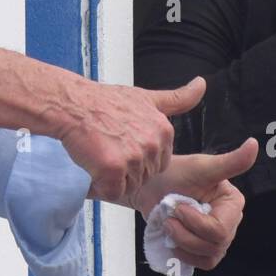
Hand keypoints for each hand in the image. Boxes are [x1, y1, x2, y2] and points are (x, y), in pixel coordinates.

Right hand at [66, 77, 206, 204]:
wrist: (74, 105)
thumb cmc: (104, 102)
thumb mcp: (146, 97)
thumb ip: (177, 98)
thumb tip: (202, 84)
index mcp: (164, 130)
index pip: (159, 162)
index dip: (139, 158)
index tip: (123, 144)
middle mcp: (153, 144)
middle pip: (145, 176)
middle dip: (127, 169)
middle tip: (109, 148)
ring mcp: (134, 157)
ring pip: (130, 185)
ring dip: (114, 178)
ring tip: (101, 154)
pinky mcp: (114, 169)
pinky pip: (113, 191)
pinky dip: (101, 185)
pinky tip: (94, 166)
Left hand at [126, 139, 258, 270]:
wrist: (151, 188)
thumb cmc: (174, 173)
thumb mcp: (201, 167)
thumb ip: (230, 162)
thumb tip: (254, 144)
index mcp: (233, 204)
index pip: (220, 229)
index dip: (195, 222)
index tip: (178, 206)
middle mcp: (230, 222)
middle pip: (214, 245)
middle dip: (185, 233)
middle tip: (169, 215)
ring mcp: (218, 239)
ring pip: (207, 257)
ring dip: (182, 243)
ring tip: (169, 224)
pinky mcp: (204, 250)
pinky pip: (201, 264)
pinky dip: (184, 255)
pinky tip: (172, 240)